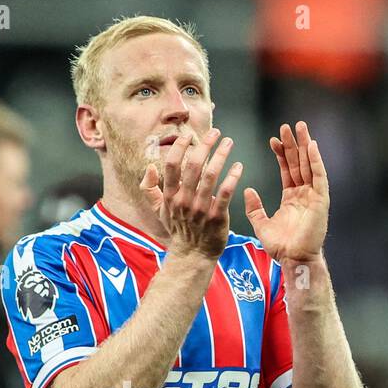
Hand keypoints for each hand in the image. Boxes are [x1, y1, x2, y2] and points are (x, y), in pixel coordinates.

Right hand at [140, 128, 243, 259]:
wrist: (193, 255)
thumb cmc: (178, 229)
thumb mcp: (159, 210)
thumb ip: (149, 189)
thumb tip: (148, 167)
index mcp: (170, 196)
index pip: (172, 165)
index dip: (179, 147)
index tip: (188, 135)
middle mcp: (184, 201)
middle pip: (194, 165)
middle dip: (205, 145)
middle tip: (215, 132)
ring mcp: (201, 209)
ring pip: (211, 175)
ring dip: (221, 155)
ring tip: (229, 143)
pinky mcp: (217, 217)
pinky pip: (225, 192)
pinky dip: (233, 177)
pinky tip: (238, 166)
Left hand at [243, 121, 329, 265]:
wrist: (294, 260)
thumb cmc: (281, 247)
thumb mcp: (261, 225)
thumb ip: (255, 208)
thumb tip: (248, 190)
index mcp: (292, 198)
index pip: (287, 170)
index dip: (281, 155)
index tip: (273, 140)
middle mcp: (304, 194)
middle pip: (298, 164)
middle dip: (293, 145)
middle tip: (287, 126)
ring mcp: (314, 196)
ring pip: (309, 165)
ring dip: (305, 146)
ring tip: (300, 127)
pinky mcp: (321, 200)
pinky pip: (319, 176)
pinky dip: (316, 160)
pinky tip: (311, 145)